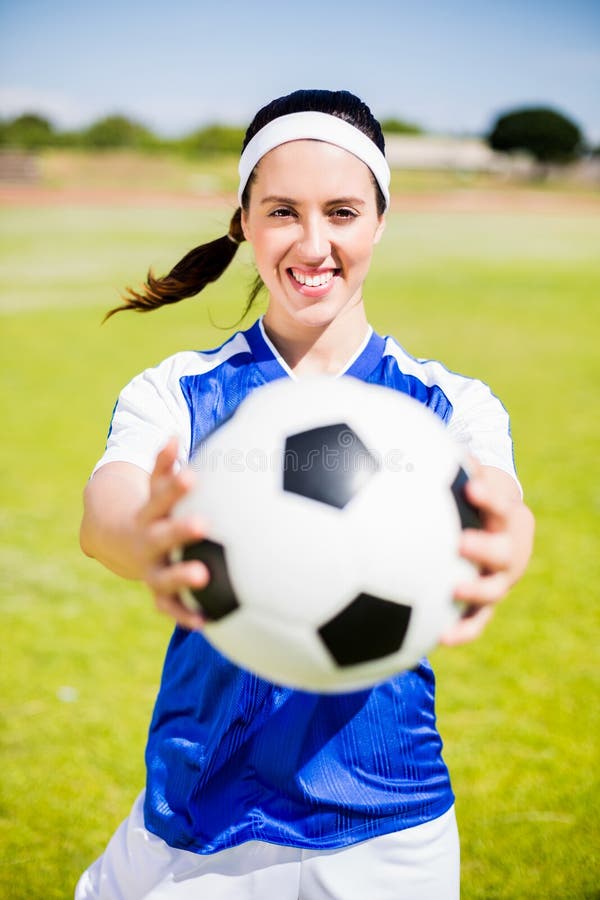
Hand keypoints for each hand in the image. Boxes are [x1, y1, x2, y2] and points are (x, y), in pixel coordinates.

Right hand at [135, 438, 208, 630]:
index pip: (160, 497)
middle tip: (202, 524)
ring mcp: (150, 568)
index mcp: (149, 513)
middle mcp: (147, 542)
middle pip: (162, 536)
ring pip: (163, 576)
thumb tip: (173, 435)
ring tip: (203, 576)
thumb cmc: (151, 509)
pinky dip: (184, 615)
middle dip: (181, 531)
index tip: (192, 476)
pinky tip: (206, 622)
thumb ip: (164, 465)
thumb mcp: (154, 487)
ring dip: (181, 577)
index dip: (175, 486)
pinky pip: (169, 606)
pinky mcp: (158, 591)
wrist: (118, 540)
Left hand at [440, 462, 533, 645]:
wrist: (501, 528)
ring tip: (455, 591)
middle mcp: (505, 550)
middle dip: (484, 547)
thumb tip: (408, 440)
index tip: (471, 487)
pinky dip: (462, 630)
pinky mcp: (484, 603)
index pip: (500, 504)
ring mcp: (497, 579)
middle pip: (503, 551)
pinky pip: (476, 622)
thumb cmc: (472, 498)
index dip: (489, 497)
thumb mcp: (467, 478)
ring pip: (494, 590)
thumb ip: (448, 464)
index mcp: (502, 517)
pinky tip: (438, 639)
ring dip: (476, 592)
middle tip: (462, 542)